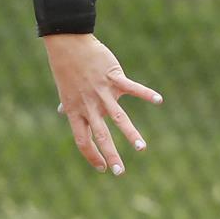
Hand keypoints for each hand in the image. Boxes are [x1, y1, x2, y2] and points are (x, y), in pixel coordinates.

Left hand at [43, 34, 162, 175]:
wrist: (69, 45)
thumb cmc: (67, 69)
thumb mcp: (65, 91)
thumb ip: (67, 105)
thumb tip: (61, 112)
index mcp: (77, 111)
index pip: (83, 140)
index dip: (91, 155)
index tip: (102, 168)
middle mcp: (89, 106)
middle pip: (101, 135)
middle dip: (111, 155)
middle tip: (120, 172)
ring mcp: (102, 92)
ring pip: (118, 117)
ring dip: (130, 133)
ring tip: (141, 148)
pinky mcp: (113, 78)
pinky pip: (131, 88)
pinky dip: (145, 94)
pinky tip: (158, 100)